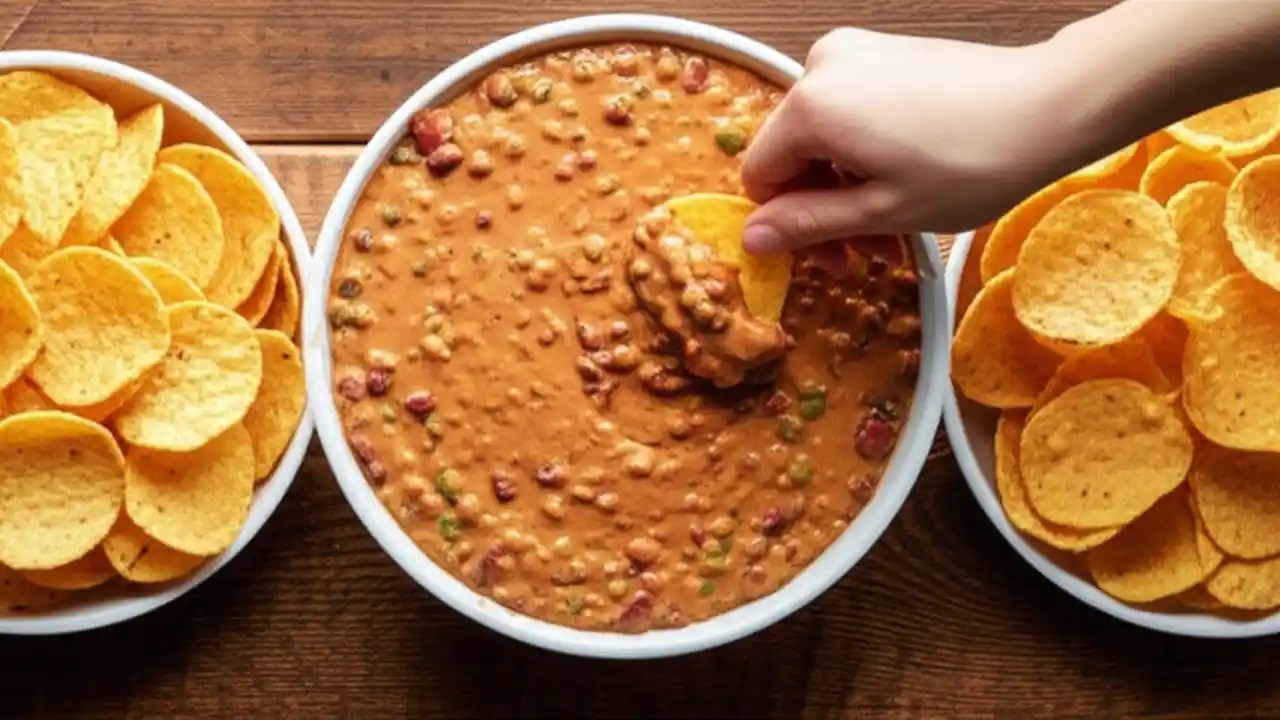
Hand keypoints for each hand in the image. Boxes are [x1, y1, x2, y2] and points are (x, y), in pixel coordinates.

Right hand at [741, 28, 1065, 253]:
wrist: (1051, 106)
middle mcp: (822, 67)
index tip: (829, 257)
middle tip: (865, 254)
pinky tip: (903, 187)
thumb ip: (807, 224)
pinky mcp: (883, 53)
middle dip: (824, 210)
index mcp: (811, 107)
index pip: (760, 176)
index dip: (786, 226)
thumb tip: (752, 238)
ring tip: (895, 228)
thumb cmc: (974, 161)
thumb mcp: (882, 211)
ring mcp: (855, 54)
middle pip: (792, 156)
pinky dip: (866, 155)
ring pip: (824, 139)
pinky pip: (851, 113)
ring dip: (849, 189)